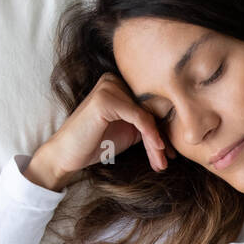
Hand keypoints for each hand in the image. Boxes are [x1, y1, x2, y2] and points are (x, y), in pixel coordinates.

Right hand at [27, 71, 176, 190]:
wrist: (66, 155)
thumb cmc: (94, 144)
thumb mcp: (127, 131)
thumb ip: (146, 123)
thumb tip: (177, 126)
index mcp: (119, 84)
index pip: (148, 106)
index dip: (161, 130)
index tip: (170, 153)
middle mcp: (114, 80)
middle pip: (149, 111)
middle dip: (160, 138)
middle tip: (169, 161)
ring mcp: (109, 87)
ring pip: (146, 116)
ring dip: (157, 142)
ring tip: (161, 163)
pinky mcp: (106, 99)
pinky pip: (139, 118)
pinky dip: (150, 135)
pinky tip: (157, 151)